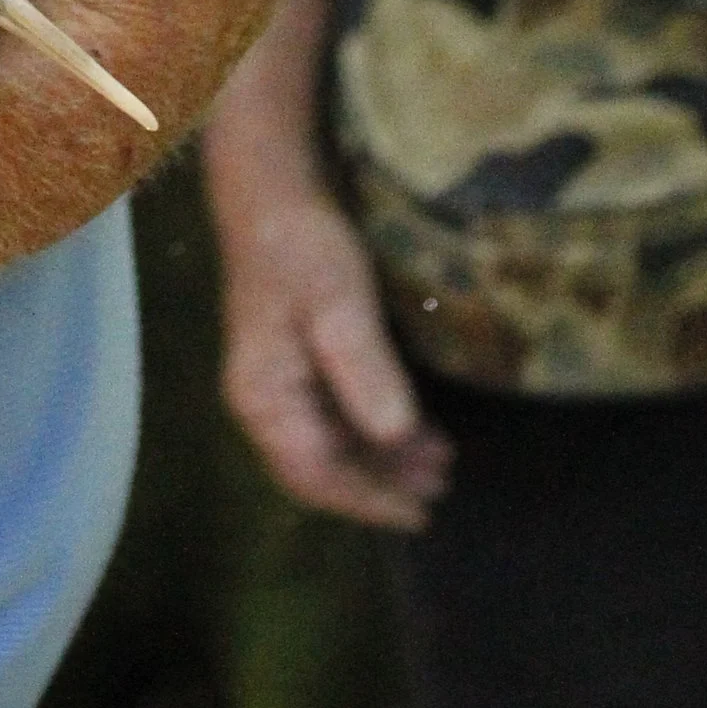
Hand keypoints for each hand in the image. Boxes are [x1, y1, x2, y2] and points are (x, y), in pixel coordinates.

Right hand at [217, 177, 452, 531]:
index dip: (367, 501)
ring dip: (384, 459)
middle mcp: (265, 402)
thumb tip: (394, 437)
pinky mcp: (297, 364)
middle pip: (322, 468)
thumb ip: (366, 374)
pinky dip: (376, 431)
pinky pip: (336, 418)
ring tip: (439, 462)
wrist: (272, 193)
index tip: (417, 514)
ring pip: (332, 445)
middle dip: (381, 483)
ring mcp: (280, 384)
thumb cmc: (303, 248)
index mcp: (265, 397)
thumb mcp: (341, 307)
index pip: (315, 475)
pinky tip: (414, 429)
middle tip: (442, 485)